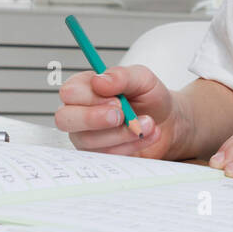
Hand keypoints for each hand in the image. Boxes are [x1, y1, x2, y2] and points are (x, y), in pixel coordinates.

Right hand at [55, 64, 181, 160]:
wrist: (168, 123)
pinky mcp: (98, 156)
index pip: (69, 92)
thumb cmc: (149, 98)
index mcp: (85, 88)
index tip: (117, 99)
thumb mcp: (142, 78)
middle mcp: (79, 113)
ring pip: (87, 141)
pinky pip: (105, 156)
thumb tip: (98, 80)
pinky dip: (130, 146)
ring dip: (122, 133)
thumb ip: (122, 75)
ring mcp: (86, 137)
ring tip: (147, 123)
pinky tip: (146, 135)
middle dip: (94, 119)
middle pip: (64, 119)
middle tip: (122, 115)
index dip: (90, 97)